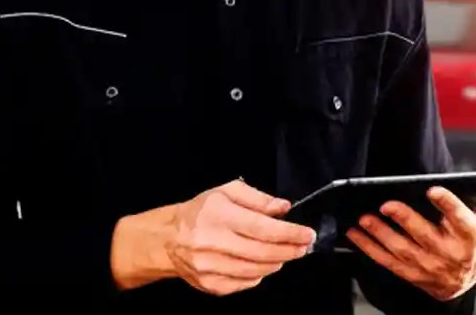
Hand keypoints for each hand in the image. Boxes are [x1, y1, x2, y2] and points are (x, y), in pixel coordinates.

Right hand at [165, 179, 317, 295]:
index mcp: (217, 214)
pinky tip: (261, 264)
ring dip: (276, 262)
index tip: (306, 234)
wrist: (168, 239)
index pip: (262, 227)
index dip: (289, 233)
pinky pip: (245, 283)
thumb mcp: (225, 193)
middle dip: (289, 249)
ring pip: (257, 270)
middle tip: (302, 246)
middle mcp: (212, 241)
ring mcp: (210, 266)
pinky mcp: (211, 284)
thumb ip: (257, 198)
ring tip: (284, 254)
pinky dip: (259, 275)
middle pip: (263, 251)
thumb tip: (283, 208)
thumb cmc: (200, 213)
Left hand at [346, 186, 475, 300]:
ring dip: (381, 234)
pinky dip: (368, 247)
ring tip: (365, 218)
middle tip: (386, 204)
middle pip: (426, 235)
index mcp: (468, 236)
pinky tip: (354, 233)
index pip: (460, 219)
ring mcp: (428, 265)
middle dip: (406, 219)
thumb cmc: (470, 245)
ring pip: (402, 250)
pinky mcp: (409, 273)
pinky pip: (386, 261)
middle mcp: (448, 252)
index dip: (447, 205)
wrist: (462, 282)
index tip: (432, 189)